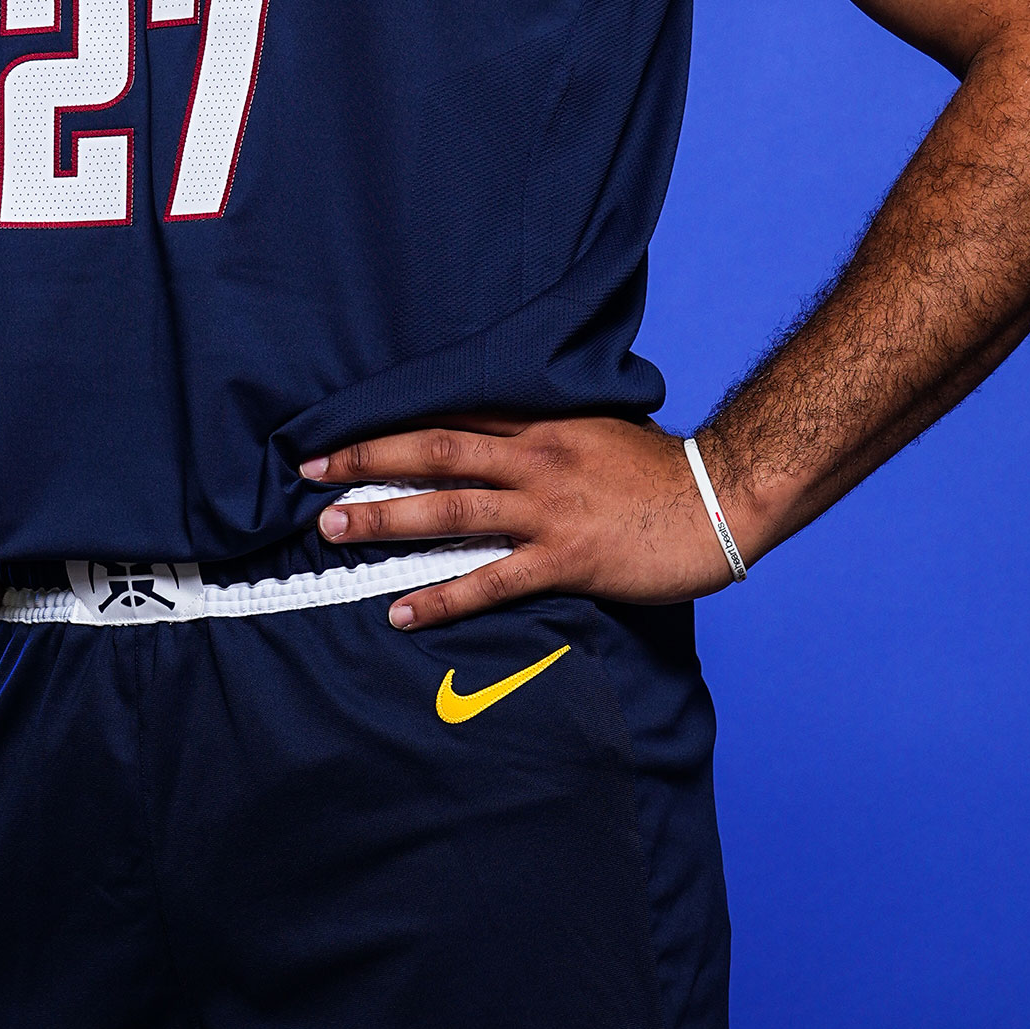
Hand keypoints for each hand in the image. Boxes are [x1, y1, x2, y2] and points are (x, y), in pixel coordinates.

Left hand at [303, 416, 739, 628]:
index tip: (342, 431)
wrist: (718, 498)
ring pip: (450, 511)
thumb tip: (505, 437)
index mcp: (542, 424)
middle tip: (311, 473)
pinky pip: (490, 580)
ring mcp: (548, 510)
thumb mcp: (599, 429)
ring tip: (334, 531)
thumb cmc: (661, 469)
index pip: (452, 417)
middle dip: (367, 461)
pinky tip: (402, 611)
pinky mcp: (566, 558)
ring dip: (387, 519)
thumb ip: (548, 432)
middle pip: (435, 452)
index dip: (393, 424)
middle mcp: (535, 460)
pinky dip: (442, 597)